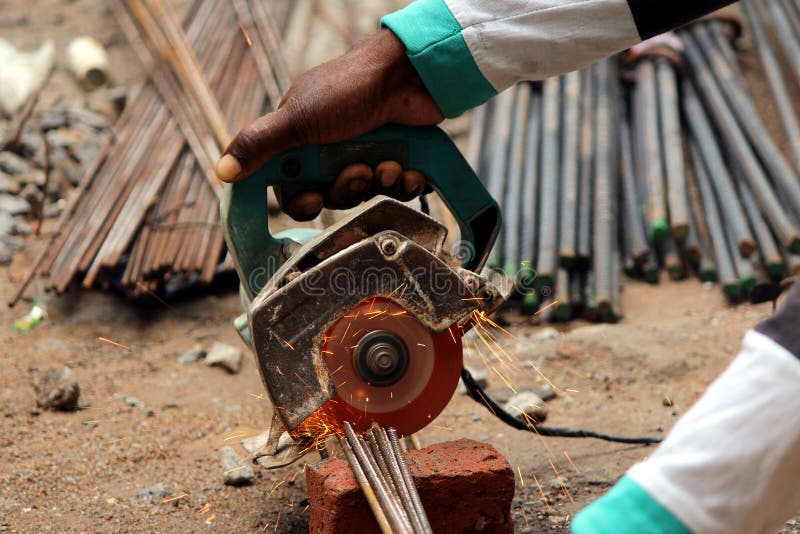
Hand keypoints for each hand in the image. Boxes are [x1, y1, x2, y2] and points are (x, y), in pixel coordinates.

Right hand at [215, 29, 441, 219]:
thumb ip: (259, 144)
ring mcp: (366, 154)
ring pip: (367, 194)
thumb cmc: (349, 89)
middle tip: (359, 172)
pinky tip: (408, 169)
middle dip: (347, 190)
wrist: (409, 72)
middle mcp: (332, 152)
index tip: (314, 200)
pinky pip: (398, 189)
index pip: (293, 190)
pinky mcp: (397, 158)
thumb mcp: (297, 118)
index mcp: (301, 144)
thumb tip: (220, 172)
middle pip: (333, 198)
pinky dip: (404, 182)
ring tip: (388, 163)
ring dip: (378, 183)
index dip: (303, 202)